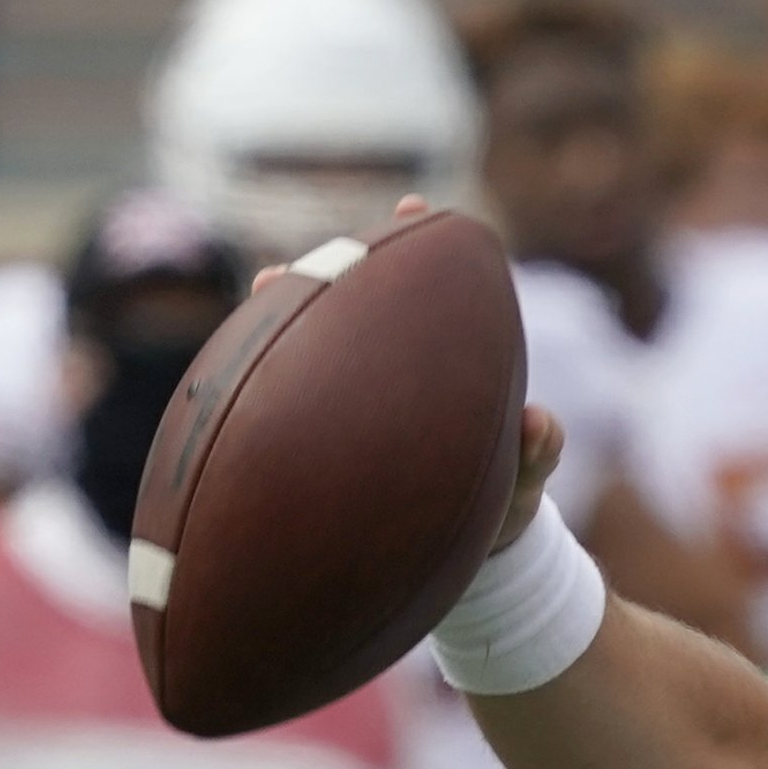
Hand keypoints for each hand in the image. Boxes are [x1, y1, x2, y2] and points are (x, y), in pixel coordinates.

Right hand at [254, 197, 560, 553]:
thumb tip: (541, 421)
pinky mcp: (329, 444)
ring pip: (309, 356)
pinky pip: (292, 416)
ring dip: (280, 329)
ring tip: (258, 299)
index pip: (431, 295)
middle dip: (321, 282)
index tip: (411, 208)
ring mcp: (355, 407)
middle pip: (353, 313)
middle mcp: (394, 377)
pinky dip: (265, 399)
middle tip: (285, 271)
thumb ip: (538, 453)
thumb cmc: (502, 504)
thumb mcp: (524, 481)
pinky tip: (227, 390)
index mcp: (444, 370)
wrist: (473, 559)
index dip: (419, 245)